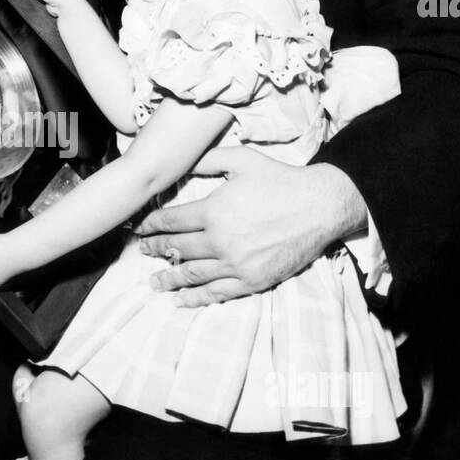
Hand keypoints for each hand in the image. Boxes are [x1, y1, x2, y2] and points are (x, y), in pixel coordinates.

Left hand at [135, 150, 366, 306]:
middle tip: (143, 252)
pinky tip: (180, 300)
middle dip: (155, 250)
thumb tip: (183, 159)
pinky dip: (195, 298)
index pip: (171, 221)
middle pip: (176, 248)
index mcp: (213, 210)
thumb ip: (208, 160)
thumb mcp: (242, 160)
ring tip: (154, 281)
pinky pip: (216, 293)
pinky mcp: (251, 280)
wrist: (319, 206)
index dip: (151, 225)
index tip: (139, 228)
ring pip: (191, 274)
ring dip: (168, 278)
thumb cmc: (281, 180)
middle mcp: (219, 240)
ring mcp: (234, 263)